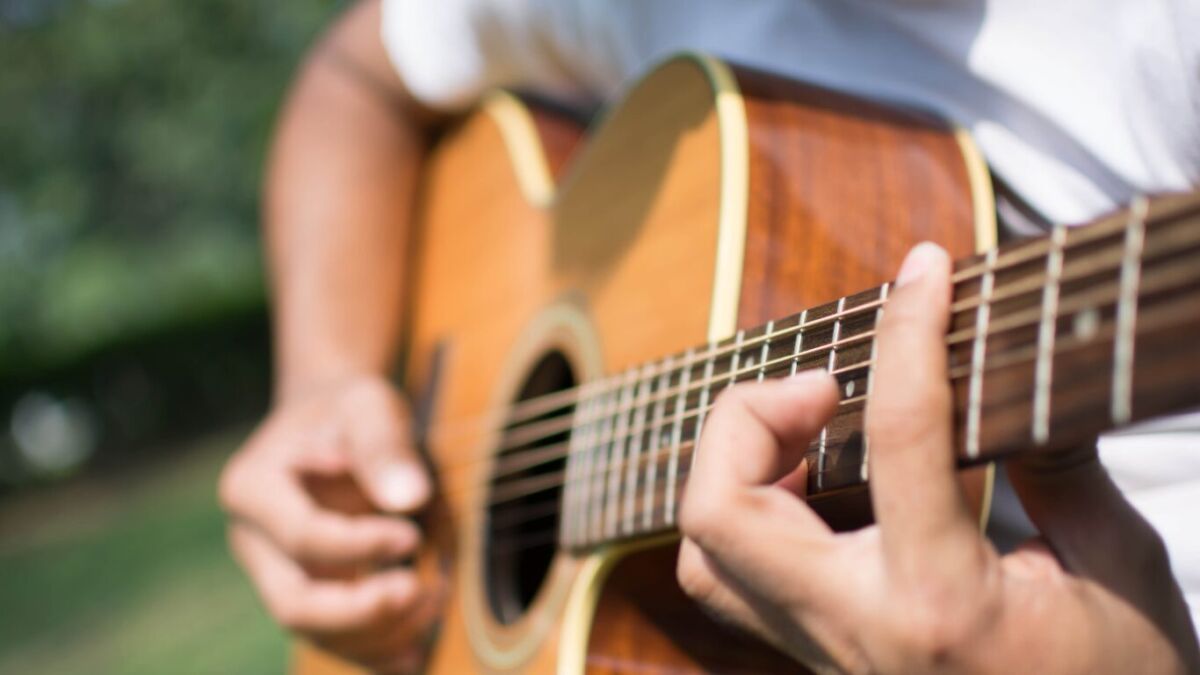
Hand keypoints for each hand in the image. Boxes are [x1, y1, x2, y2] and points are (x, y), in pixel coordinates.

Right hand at [220, 374, 439, 672]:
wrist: (339, 426)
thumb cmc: (353, 412)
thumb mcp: (370, 406)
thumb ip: (385, 446)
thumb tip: (409, 499)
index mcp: (251, 487)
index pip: (301, 536)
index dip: (360, 545)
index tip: (413, 535)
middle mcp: (254, 542)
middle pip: (294, 603)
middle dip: (359, 611)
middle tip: (418, 594)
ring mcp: (276, 576)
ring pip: (317, 632)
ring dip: (377, 634)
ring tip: (434, 604)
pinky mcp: (309, 597)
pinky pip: (335, 641)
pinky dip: (375, 652)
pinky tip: (415, 654)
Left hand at [677, 243, 1199, 673]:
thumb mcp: (1122, 571)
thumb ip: (1063, 466)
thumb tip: (1022, 367)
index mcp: (943, 603)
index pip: (901, 436)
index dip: (909, 331)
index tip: (926, 272)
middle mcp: (857, 630)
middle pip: (721, 510)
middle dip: (750, 415)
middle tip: (826, 385)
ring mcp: (823, 653)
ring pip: (704, 554)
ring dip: (732, 466)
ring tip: (806, 431)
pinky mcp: (814, 658)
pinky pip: (730, 583)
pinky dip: (741, 513)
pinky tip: (805, 484)